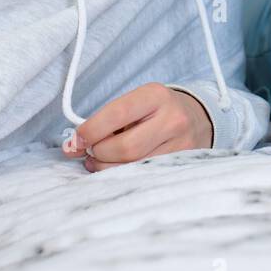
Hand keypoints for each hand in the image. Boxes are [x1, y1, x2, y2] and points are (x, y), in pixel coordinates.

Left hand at [62, 82, 213, 171]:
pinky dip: (122, 174)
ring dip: (107, 167)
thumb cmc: (155, 111)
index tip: (76, 140)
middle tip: (91, 151)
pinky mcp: (182, 164)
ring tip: (101, 160)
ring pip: (134, 166)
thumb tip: (73, 145)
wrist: (196, 119)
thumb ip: (106, 120)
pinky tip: (117, 168)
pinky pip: (143, 175)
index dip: (91, 130)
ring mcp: (181, 145)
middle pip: (125, 147)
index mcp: (155, 95)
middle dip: (99, 153)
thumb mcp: (135, 103)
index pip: (117, 113)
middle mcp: (172, 119)